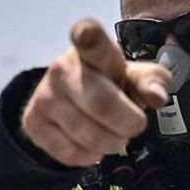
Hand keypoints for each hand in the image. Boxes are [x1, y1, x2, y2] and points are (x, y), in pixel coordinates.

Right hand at [22, 19, 171, 166]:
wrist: (72, 101)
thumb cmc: (112, 84)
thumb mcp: (136, 78)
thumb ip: (152, 82)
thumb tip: (157, 96)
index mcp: (91, 49)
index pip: (90, 40)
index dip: (88, 36)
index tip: (86, 33)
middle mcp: (62, 68)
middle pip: (102, 105)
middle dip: (128, 124)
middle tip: (133, 124)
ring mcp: (44, 96)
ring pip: (89, 136)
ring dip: (112, 144)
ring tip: (112, 133)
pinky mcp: (33, 123)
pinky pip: (71, 154)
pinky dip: (90, 156)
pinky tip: (91, 144)